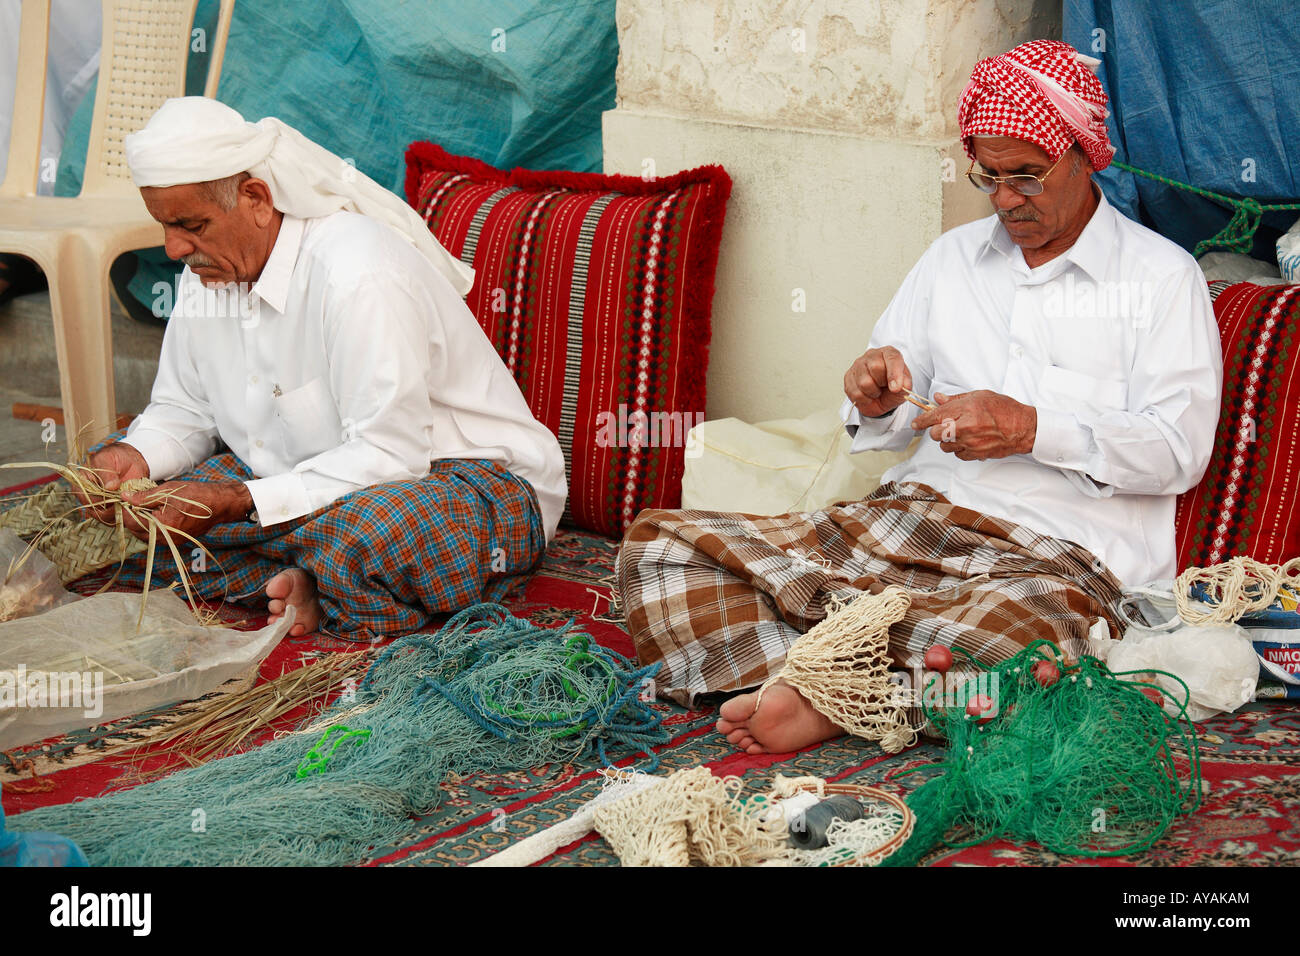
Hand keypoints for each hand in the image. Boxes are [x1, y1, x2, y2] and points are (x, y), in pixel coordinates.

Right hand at [76, 442, 149, 523]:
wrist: (129, 461)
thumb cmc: (115, 457)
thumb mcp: (108, 459)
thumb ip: (107, 473)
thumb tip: (109, 487)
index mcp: (81, 483)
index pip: (87, 498)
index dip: (102, 499)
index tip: (117, 494)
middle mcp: (88, 496)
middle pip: (96, 511)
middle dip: (112, 507)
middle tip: (127, 500)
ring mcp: (99, 505)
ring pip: (106, 518)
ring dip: (119, 513)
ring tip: (131, 503)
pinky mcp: (111, 510)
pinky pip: (115, 519)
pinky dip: (124, 515)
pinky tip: (132, 507)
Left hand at [119, 480, 252, 540]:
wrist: (219, 505)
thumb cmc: (196, 495)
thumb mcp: (168, 491)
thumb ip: (144, 497)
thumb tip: (124, 497)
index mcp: (161, 525)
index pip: (131, 522)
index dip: (124, 510)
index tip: (123, 500)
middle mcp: (165, 538)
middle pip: (136, 531)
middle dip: (131, 517)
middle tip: (134, 502)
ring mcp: (171, 541)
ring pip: (145, 535)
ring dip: (141, 522)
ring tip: (145, 507)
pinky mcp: (176, 540)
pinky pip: (156, 536)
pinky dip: (152, 526)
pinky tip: (156, 514)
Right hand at [844, 346, 912, 417]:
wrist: (880, 399)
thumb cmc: (892, 389)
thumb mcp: (905, 387)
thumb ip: (905, 385)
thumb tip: (897, 386)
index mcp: (888, 353)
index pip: (892, 358)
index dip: (894, 374)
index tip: (896, 388)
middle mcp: (872, 355)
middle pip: (875, 367)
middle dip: (882, 382)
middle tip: (884, 386)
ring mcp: (857, 365)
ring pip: (864, 382)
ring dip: (873, 392)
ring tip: (876, 391)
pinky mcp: (848, 377)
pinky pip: (856, 392)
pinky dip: (864, 399)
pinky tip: (868, 395)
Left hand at [910, 389, 1036, 460]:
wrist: (1023, 428)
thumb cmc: (1005, 409)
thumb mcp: (980, 396)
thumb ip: (956, 399)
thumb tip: (938, 399)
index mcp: (966, 410)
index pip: (935, 416)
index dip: (922, 421)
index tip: (916, 424)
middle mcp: (966, 428)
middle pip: (936, 434)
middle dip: (936, 430)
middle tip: (944, 425)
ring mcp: (971, 443)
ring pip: (945, 446)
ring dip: (947, 440)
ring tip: (960, 432)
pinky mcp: (976, 454)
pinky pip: (957, 455)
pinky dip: (958, 449)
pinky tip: (968, 440)